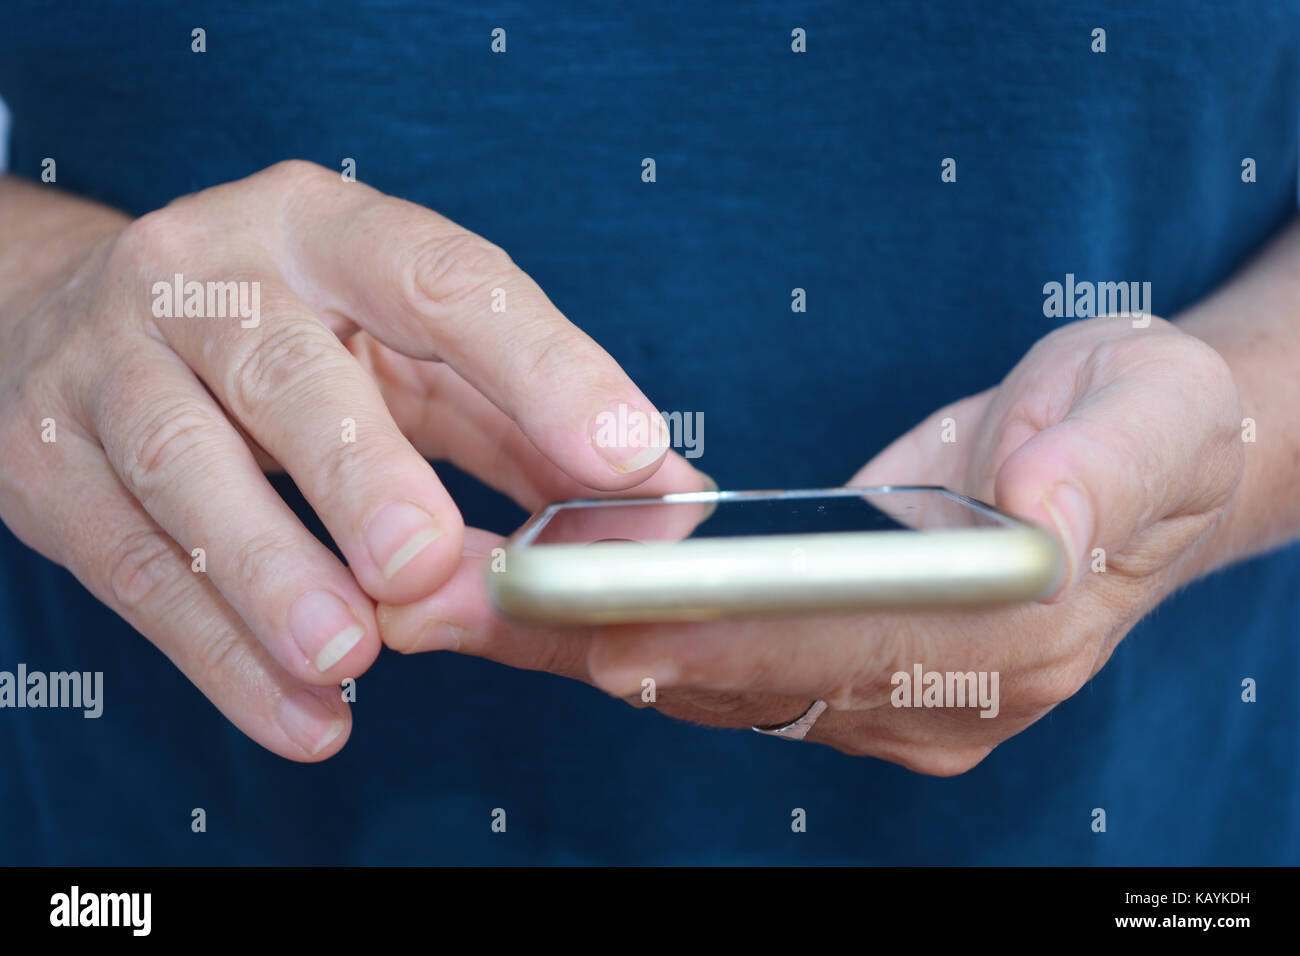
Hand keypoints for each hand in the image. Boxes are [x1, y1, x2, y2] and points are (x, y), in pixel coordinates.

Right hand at [0, 163, 701, 759]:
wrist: (69, 322)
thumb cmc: (288, 346)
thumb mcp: (406, 356)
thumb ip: (531, 427)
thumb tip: (665, 504)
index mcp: (331, 231)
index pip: (443, 278)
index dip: (541, 364)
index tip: (627, 454)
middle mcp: (215, 275)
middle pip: (289, 369)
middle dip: (364, 470)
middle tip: (431, 561)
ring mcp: (114, 361)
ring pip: (188, 463)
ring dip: (271, 571)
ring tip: (349, 656)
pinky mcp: (49, 458)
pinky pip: (131, 565)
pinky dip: (219, 652)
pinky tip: (302, 711)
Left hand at [378, 316, 1242, 773]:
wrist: (1130, 458)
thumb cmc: (1141, 423)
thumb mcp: (1153, 410)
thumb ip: (1103, 462)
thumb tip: (1040, 508)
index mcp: (1023, 635)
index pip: (853, 650)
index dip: (733, 640)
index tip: (613, 627)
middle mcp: (950, 695)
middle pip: (758, 680)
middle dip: (610, 645)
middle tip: (468, 604)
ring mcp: (897, 701)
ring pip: (722, 686)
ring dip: (592, 646)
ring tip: (464, 599)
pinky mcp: (854, 682)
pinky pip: (727, 671)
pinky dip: (632, 637)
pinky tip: (542, 605)